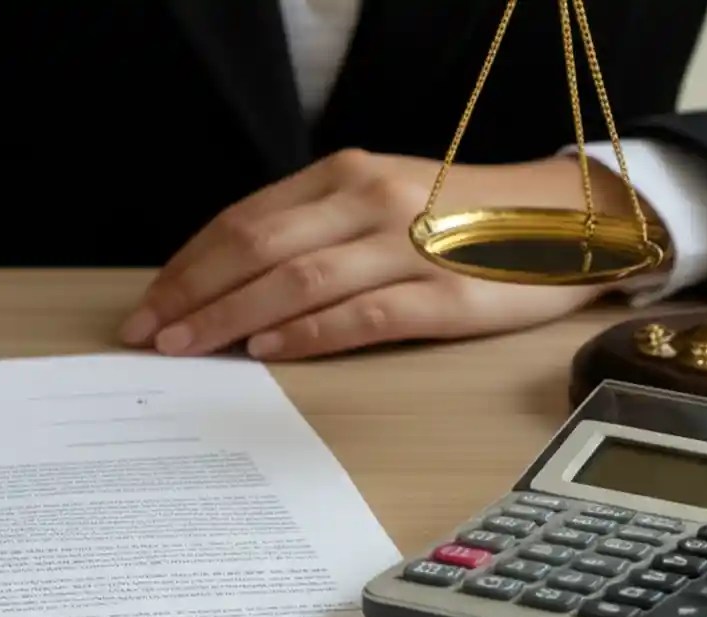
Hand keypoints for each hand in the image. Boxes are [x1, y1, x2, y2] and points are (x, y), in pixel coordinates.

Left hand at [118, 149, 638, 358]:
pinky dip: (308, 333)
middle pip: (257, 249)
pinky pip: (362, 315)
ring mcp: (408, 245)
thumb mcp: (375, 200)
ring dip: (231, 316)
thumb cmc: (453, 217)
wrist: (559, 222)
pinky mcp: (444, 294)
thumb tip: (229, 279)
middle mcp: (369, 200)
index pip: (243, 220)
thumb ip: (310, 229)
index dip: (187, 265)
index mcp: (343, 175)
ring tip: (187, 347)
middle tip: (148, 334)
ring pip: (298, 281)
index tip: (148, 303)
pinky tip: (267, 351)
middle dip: (191, 294)